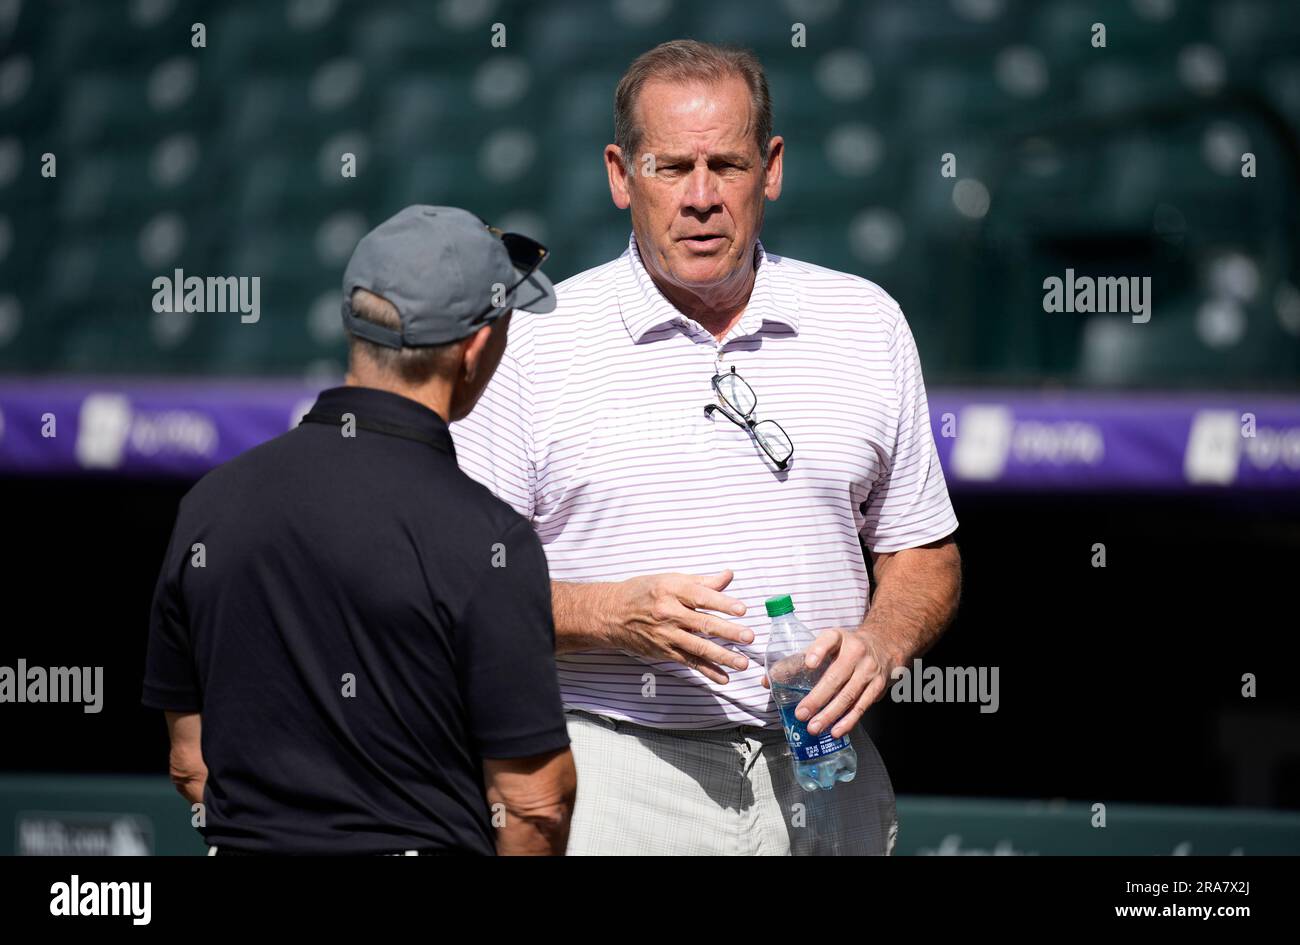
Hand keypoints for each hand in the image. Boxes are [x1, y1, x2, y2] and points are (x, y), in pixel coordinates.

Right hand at [605, 570, 752, 683]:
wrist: (611, 614)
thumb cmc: (643, 592)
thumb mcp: (670, 579)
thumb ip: (702, 581)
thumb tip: (728, 576)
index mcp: (672, 590)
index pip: (701, 597)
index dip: (723, 603)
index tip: (742, 610)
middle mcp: (669, 613)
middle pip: (702, 623)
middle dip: (727, 632)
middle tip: (748, 637)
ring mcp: (666, 635)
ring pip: (698, 647)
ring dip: (722, 656)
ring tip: (742, 663)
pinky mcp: (664, 651)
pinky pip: (689, 662)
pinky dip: (707, 671)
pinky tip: (724, 678)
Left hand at [762, 629, 896, 738]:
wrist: (883, 645)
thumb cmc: (845, 648)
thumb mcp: (826, 644)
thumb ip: (799, 660)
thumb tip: (769, 682)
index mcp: (838, 637)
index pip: (828, 640)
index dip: (818, 650)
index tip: (808, 662)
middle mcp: (856, 651)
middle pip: (836, 676)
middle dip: (817, 697)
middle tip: (801, 714)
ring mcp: (869, 670)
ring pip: (848, 695)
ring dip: (830, 714)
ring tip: (814, 727)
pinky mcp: (878, 686)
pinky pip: (861, 706)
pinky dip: (848, 720)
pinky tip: (835, 731)